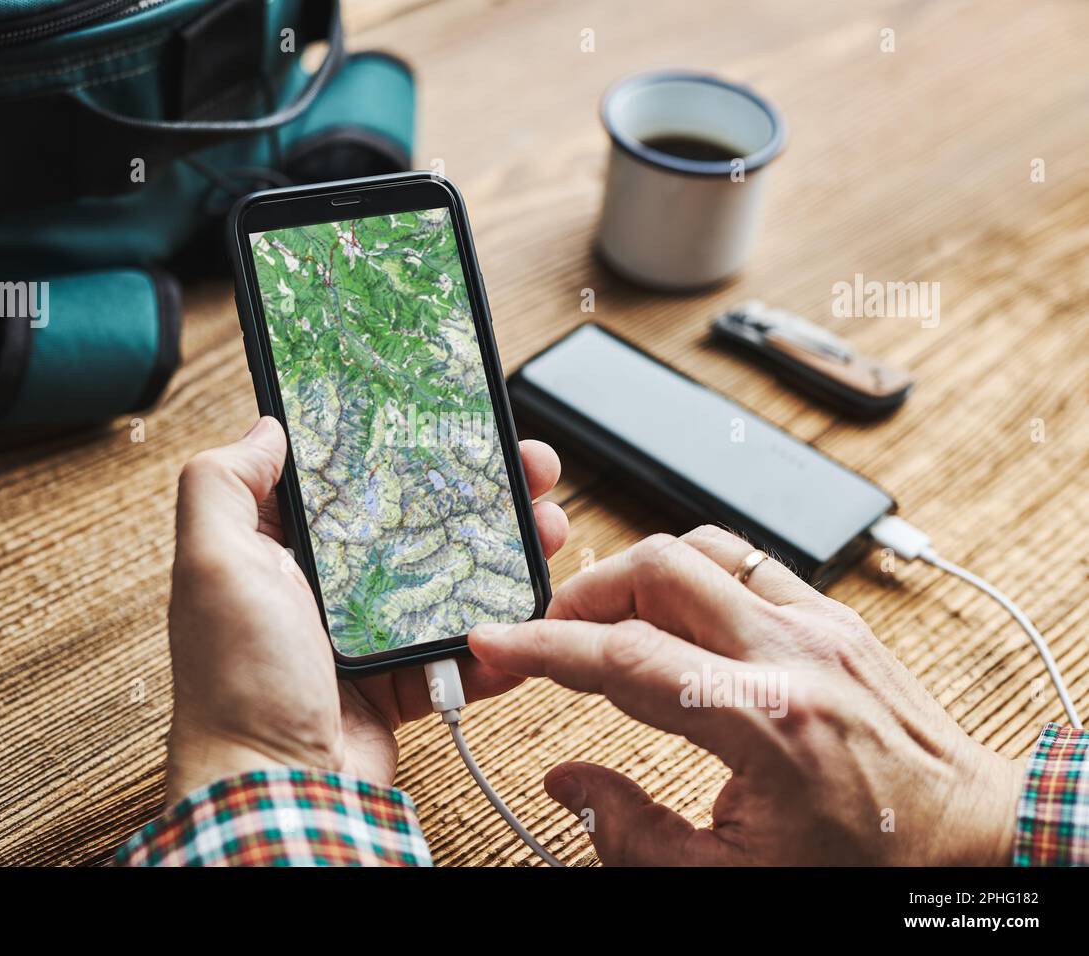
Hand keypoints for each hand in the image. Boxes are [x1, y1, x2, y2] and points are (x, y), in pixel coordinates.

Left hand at [163, 416, 568, 806]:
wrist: (280, 793)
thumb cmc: (237, 682)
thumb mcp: (213, 565)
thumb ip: (223, 485)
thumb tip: (265, 427)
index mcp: (279, 547)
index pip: (348, 474)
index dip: (399, 441)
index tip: (448, 416)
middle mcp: (325, 584)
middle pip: (414, 517)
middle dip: (475, 489)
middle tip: (526, 468)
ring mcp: (369, 632)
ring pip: (448, 575)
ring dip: (503, 550)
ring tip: (547, 527)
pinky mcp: (404, 679)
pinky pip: (463, 645)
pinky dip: (501, 631)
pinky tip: (532, 607)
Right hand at [469, 525, 1022, 864]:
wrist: (973, 843)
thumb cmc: (869, 865)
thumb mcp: (734, 881)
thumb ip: (631, 833)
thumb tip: (568, 784)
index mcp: (766, 723)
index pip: (626, 656)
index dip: (545, 646)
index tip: (496, 641)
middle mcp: (795, 654)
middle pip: (661, 569)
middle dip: (585, 592)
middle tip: (552, 633)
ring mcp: (821, 625)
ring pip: (704, 547)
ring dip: (639, 575)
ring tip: (610, 621)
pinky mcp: (836, 618)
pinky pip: (750, 560)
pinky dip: (695, 573)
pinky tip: (678, 613)